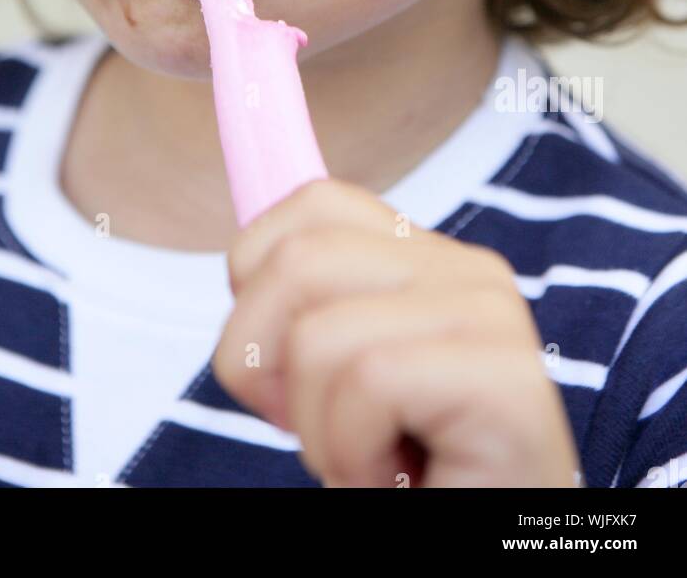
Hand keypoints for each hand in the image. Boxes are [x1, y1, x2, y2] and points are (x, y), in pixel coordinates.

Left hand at [212, 178, 580, 486]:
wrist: (489, 547)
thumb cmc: (410, 476)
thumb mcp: (341, 374)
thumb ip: (307, 310)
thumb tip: (242, 271)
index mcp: (428, 257)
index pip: (311, 206)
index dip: (257, 287)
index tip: (281, 370)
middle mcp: (468, 269)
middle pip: (296, 262)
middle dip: (264, 363)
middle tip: (314, 430)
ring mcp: (492, 314)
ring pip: (320, 335)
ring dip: (317, 428)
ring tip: (369, 461)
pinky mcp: (506, 376)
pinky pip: (370, 383)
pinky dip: (353, 453)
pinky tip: (395, 480)